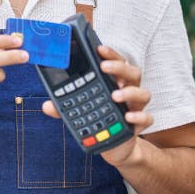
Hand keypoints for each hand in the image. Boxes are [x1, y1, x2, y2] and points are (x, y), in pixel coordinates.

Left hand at [41, 45, 152, 166]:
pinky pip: (147, 118)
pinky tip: (127, 116)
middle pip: (132, 72)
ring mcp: (136, 107)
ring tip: (114, 95)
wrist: (112, 145)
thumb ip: (64, 107)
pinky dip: (139, 116)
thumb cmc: (97, 119)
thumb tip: (47, 105)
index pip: (116, 62)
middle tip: (104, 67)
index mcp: (114, 82)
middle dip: (119, 67)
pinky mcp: (140, 124)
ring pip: (144, 93)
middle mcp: (128, 91)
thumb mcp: (78, 111)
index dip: (110, 53)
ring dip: (129, 92)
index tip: (99, 48)